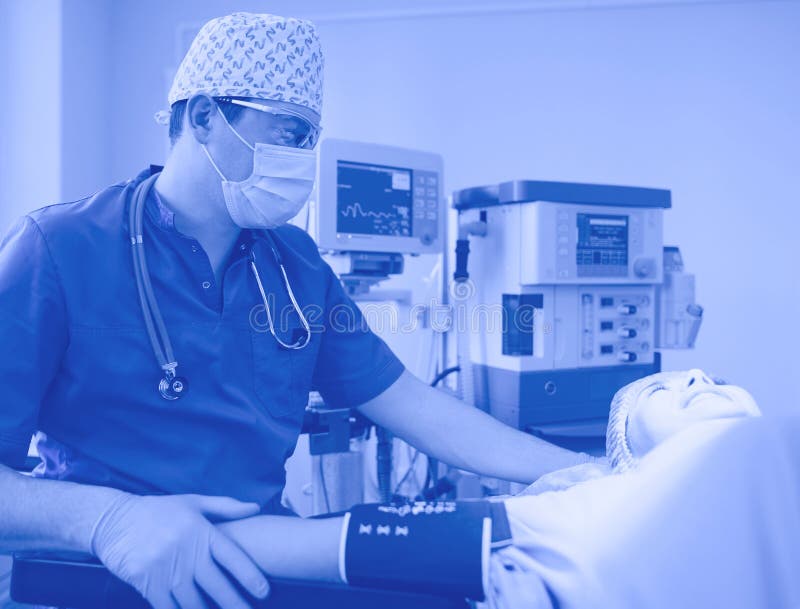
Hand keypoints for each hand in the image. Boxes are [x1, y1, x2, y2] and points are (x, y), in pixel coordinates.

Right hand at [91, 493, 269, 608]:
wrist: (114, 520)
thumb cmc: (158, 511)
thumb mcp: (192, 502)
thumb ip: (226, 507)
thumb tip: (256, 508)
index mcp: (201, 531)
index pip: (232, 557)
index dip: (250, 576)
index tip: (264, 592)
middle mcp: (186, 551)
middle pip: (217, 585)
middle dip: (235, 604)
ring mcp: (165, 569)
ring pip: (194, 602)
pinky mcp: (146, 582)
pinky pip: (168, 607)